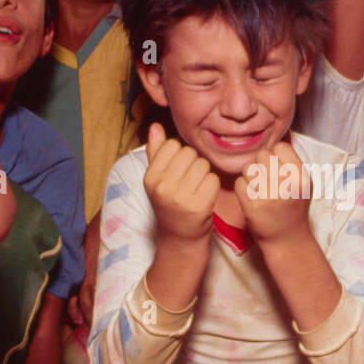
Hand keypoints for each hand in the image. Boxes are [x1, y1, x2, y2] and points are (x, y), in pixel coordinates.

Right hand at [143, 123, 218, 244]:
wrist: (180, 238)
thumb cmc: (171, 203)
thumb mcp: (158, 179)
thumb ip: (157, 151)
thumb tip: (155, 126)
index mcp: (150, 177)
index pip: (172, 145)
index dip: (179, 155)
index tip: (177, 171)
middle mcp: (162, 187)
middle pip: (190, 153)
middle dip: (194, 164)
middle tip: (189, 182)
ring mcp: (180, 197)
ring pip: (203, 165)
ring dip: (204, 174)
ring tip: (196, 189)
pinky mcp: (199, 206)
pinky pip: (213, 179)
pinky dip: (212, 186)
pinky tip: (204, 196)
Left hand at [234, 141, 310, 244]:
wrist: (287, 240)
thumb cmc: (293, 207)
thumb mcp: (303, 184)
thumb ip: (291, 163)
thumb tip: (271, 144)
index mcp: (302, 178)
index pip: (280, 147)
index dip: (274, 154)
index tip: (275, 166)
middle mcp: (288, 186)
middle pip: (262, 155)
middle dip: (260, 164)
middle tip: (266, 180)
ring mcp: (270, 197)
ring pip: (248, 168)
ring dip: (250, 176)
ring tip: (259, 189)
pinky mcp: (253, 208)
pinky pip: (239, 184)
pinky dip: (242, 189)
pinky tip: (252, 198)